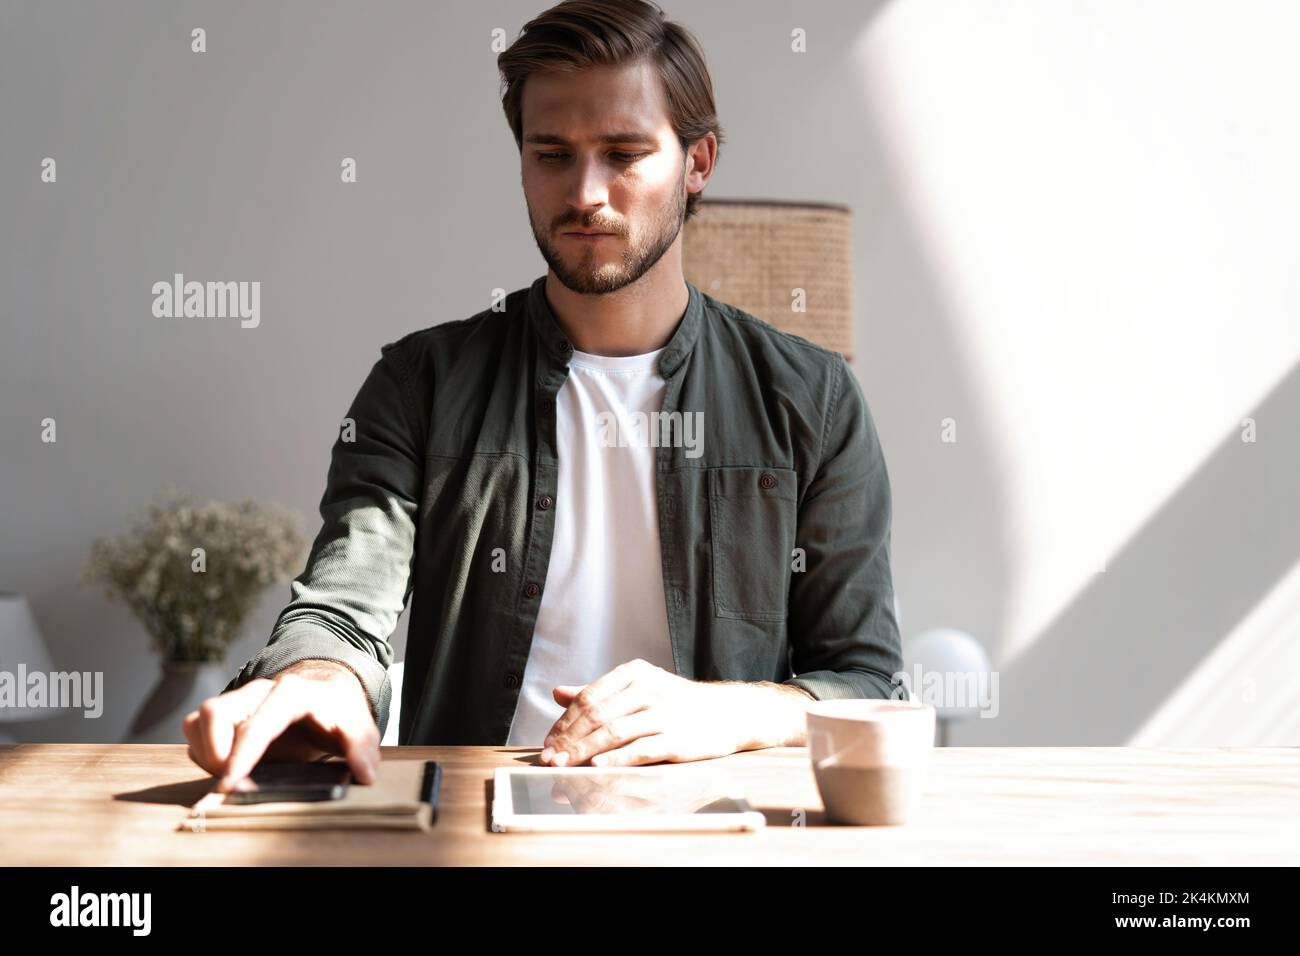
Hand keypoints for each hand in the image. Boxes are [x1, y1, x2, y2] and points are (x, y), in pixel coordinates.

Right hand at [182, 659, 380, 791]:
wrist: (328, 696)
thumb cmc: (339, 716)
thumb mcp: (359, 729)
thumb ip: (362, 749)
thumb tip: (364, 773)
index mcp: (293, 693)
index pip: (259, 721)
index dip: (242, 752)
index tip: (232, 783)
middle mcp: (259, 691)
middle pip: (216, 714)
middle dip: (218, 755)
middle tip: (238, 784)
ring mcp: (238, 700)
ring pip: (199, 721)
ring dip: (208, 755)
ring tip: (235, 776)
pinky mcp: (224, 712)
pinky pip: (194, 728)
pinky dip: (202, 752)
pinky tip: (229, 767)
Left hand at [539, 658, 770, 767]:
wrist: (727, 712)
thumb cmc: (675, 703)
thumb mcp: (638, 688)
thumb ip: (598, 692)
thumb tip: (557, 693)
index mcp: (634, 673)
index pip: (589, 697)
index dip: (564, 722)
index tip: (547, 744)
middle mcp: (648, 688)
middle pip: (597, 715)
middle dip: (569, 740)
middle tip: (549, 760)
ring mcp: (664, 713)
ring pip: (614, 732)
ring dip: (584, 752)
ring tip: (563, 766)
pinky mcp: (678, 738)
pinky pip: (641, 748)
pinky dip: (617, 758)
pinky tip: (598, 767)